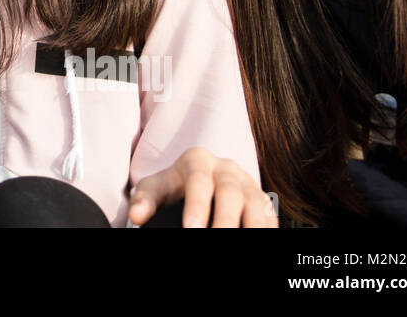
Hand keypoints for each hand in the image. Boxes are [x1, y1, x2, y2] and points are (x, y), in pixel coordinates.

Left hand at [127, 147, 274, 227]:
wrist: (196, 179)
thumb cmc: (173, 187)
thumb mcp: (155, 188)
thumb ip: (145, 200)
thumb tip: (137, 216)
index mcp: (197, 161)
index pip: (199, 182)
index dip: (197, 207)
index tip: (192, 230)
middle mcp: (226, 169)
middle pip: (230, 193)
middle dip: (225, 221)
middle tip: (218, 241)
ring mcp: (247, 183)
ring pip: (256, 203)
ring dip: (253, 226)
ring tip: (245, 244)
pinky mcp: (261, 198)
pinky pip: (270, 214)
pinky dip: (267, 229)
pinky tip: (262, 240)